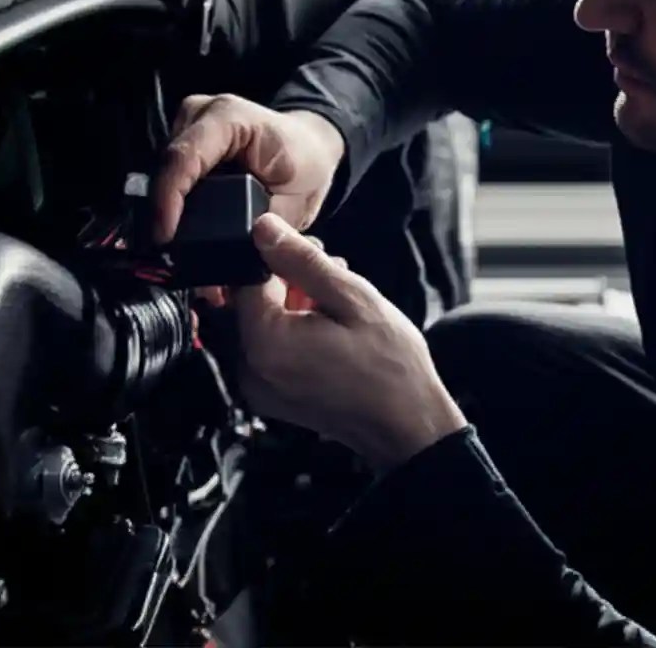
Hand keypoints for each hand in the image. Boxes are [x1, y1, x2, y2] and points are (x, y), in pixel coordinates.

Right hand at [154, 94, 344, 244]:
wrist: (308, 147)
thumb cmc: (306, 166)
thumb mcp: (294, 199)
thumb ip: (264, 223)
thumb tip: (236, 252)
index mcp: (230, 118)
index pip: (184, 158)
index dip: (169, 200)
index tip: (165, 238)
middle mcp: (200, 115)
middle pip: (166, 169)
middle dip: (166, 214)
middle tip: (175, 256)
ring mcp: (186, 126)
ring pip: (163, 176)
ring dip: (170, 212)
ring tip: (180, 250)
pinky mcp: (182, 143)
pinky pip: (171, 179)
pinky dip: (176, 206)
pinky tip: (185, 233)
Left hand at [234, 213, 466, 473]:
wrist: (408, 427)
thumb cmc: (391, 367)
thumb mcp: (353, 299)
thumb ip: (301, 261)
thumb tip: (262, 228)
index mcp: (264, 342)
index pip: (246, 279)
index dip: (280, 260)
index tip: (317, 260)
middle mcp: (250, 369)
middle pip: (253, 304)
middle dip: (289, 284)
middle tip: (336, 280)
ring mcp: (258, 389)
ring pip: (263, 327)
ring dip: (294, 309)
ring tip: (340, 307)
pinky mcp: (271, 399)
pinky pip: (270, 353)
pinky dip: (294, 336)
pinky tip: (331, 333)